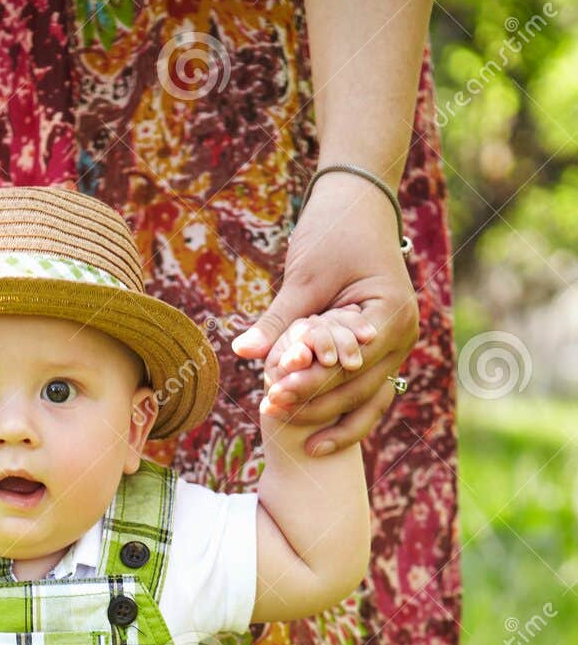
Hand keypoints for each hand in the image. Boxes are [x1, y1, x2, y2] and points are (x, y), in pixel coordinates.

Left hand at [231, 170, 419, 455]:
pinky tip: (309, 437)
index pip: (350, 363)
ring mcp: (396, 350)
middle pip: (358, 388)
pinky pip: (363, 396)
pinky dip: (337, 413)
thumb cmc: (334, 232)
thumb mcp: (305, 277)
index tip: (274, 394)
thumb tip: (242, 351)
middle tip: (270, 411)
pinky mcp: (380, 355)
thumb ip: (278, 320)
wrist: (357, 207)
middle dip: (313, 403)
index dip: (312, 382)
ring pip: (365, 401)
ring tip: (282, 426)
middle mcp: (402, 337)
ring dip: (324, 416)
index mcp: (391, 314)